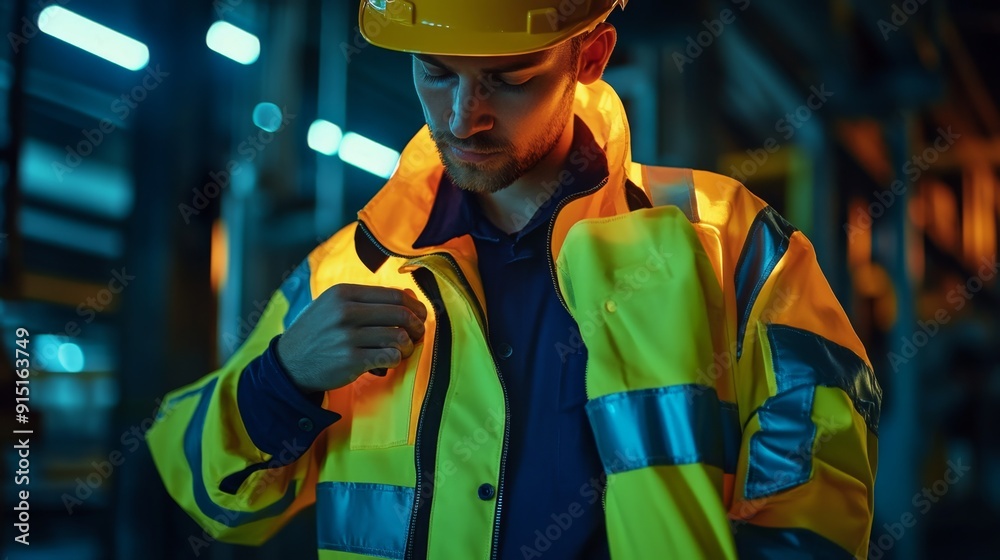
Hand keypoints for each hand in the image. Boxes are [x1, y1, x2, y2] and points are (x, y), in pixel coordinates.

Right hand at [275, 284, 427, 394]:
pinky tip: (388, 362)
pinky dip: (396, 360)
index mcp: (344, 293)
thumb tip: (409, 294)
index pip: (394, 294)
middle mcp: (346, 311)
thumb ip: (368, 300)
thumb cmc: (317, 333)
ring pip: (399, 336)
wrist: (289, 363)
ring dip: (408, 346)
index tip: (420, 315)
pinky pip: (390, 357)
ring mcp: (348, 336)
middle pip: (401, 314)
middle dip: (416, 326)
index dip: (414, 305)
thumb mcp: (333, 306)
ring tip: (402, 350)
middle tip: (416, 335)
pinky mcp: (351, 360)